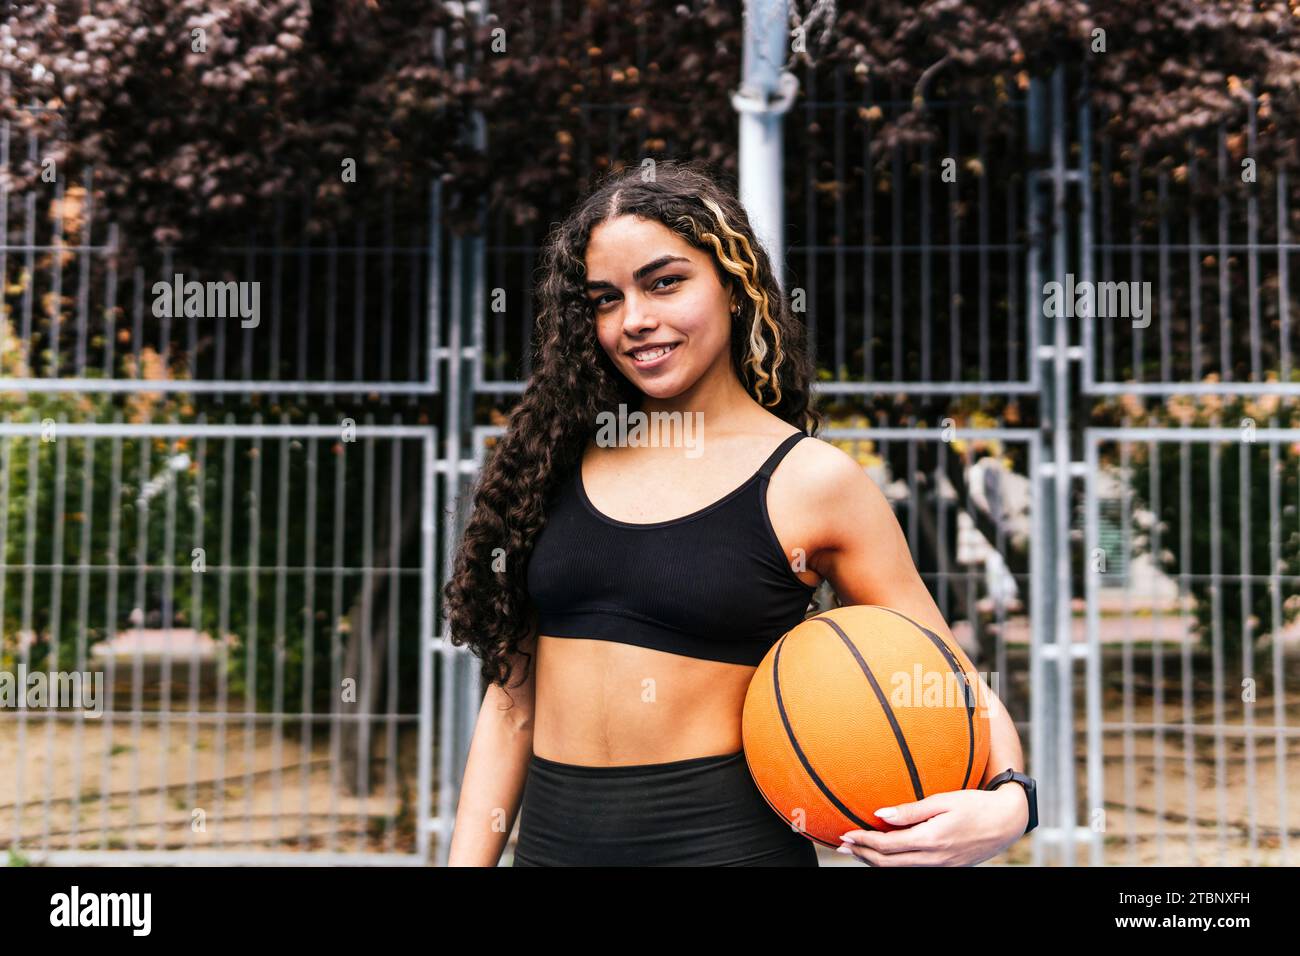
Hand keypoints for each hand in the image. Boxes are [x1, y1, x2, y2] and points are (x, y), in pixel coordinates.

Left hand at [836, 784, 1027, 865]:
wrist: (1008, 822)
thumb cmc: (976, 804)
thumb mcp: (944, 800)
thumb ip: (911, 810)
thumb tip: (880, 814)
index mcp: (931, 840)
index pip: (887, 846)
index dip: (863, 841)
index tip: (846, 833)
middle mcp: (934, 858)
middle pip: (888, 863)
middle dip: (863, 854)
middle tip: (843, 845)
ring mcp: (941, 866)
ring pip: (899, 869)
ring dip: (875, 861)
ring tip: (858, 850)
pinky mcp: (947, 867)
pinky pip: (913, 868)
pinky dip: (893, 863)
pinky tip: (885, 853)